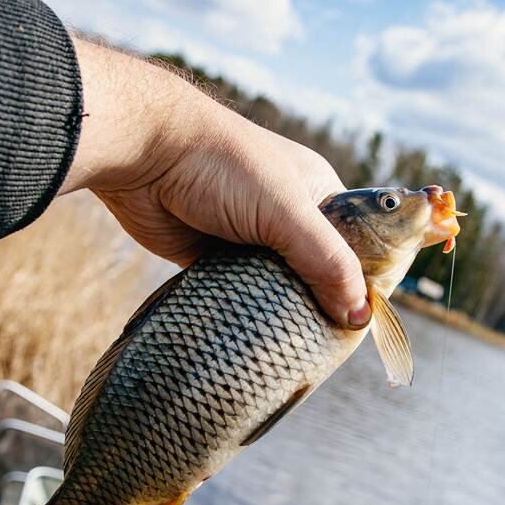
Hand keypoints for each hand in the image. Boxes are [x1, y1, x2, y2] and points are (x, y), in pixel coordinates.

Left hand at [59, 38, 370, 328]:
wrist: (143, 153)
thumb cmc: (223, 166)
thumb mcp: (286, 212)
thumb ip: (326, 262)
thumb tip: (360, 315)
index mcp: (315, 194)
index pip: (354, 245)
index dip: (361, 283)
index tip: (362, 326)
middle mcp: (286, 216)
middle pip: (314, 272)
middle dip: (318, 305)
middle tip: (325, 349)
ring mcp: (248, 238)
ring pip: (275, 286)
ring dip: (278, 312)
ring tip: (293, 351)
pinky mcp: (211, 257)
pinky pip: (236, 293)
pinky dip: (242, 311)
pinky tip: (253, 337)